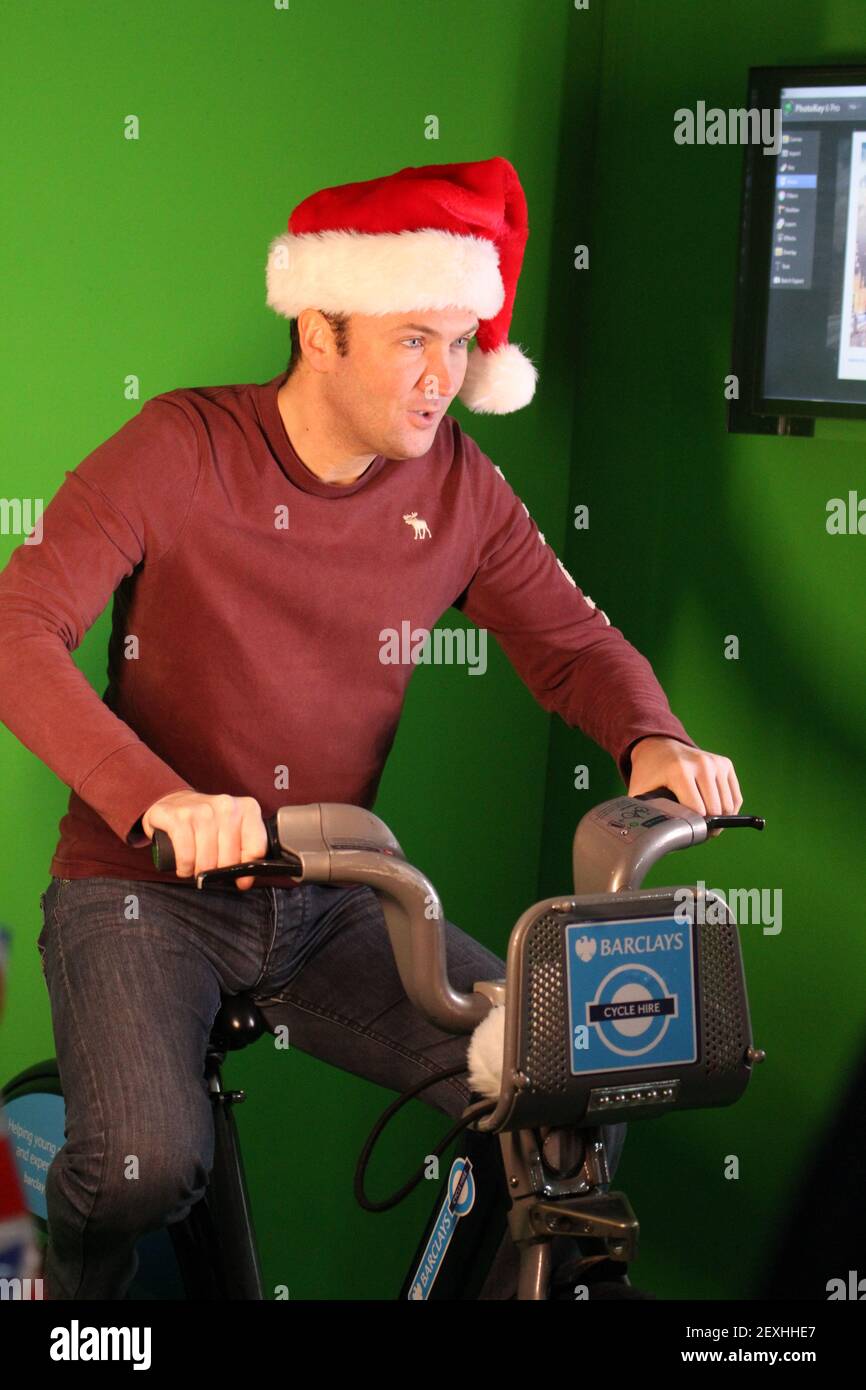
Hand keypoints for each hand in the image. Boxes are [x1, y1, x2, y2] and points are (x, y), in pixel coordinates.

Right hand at [141, 791, 267, 888]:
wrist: (174, 802)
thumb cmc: (208, 821)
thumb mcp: (233, 829)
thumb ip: (246, 850)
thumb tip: (245, 880)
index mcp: (247, 808)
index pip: (256, 848)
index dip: (247, 869)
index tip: (240, 879)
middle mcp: (226, 806)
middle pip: (230, 859)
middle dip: (219, 872)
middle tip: (212, 870)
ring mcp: (201, 810)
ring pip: (207, 861)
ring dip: (200, 872)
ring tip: (196, 868)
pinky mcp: (178, 818)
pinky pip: (186, 856)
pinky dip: (185, 868)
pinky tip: (185, 867)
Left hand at [627, 737, 741, 837]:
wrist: (659, 746)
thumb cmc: (649, 773)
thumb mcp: (640, 793)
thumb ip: (647, 814)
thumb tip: (655, 839)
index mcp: (680, 771)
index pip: (698, 811)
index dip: (694, 829)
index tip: (685, 834)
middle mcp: (702, 764)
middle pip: (716, 810)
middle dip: (707, 827)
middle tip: (695, 832)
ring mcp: (716, 762)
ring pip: (728, 806)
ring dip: (719, 820)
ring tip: (703, 823)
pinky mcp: (725, 764)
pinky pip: (735, 798)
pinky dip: (728, 810)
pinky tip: (714, 813)